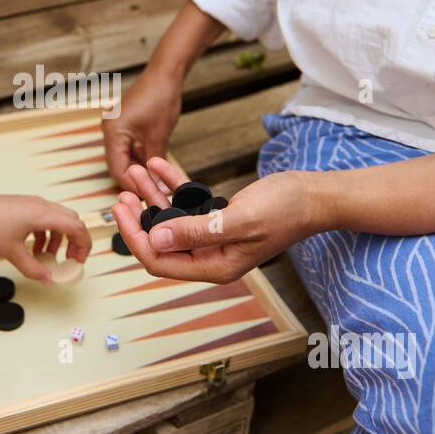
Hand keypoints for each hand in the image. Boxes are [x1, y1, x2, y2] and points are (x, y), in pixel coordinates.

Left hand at [0, 192, 92, 284]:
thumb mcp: (11, 252)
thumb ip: (32, 268)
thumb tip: (47, 279)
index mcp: (43, 215)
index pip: (77, 227)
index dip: (83, 246)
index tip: (78, 262)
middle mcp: (42, 206)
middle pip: (72, 221)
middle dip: (75, 242)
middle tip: (69, 260)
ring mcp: (33, 205)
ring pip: (57, 221)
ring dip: (58, 240)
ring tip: (47, 258)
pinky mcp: (24, 207)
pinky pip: (44, 220)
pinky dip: (45, 235)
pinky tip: (33, 250)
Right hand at [103, 68, 182, 193]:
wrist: (165, 73)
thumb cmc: (161, 98)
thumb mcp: (159, 136)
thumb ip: (155, 162)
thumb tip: (158, 186)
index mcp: (113, 132)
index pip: (117, 170)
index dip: (132, 185)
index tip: (148, 195)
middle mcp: (110, 130)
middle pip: (118, 164)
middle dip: (135, 178)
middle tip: (153, 190)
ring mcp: (116, 126)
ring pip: (124, 156)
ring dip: (139, 168)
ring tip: (156, 180)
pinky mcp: (125, 123)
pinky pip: (129, 146)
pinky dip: (140, 156)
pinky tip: (154, 163)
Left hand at [114, 156, 321, 283]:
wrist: (313, 196)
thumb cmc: (284, 210)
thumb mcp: (238, 220)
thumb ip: (197, 232)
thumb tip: (157, 239)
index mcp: (215, 267)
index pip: (160, 261)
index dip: (136, 238)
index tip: (121, 211)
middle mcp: (211, 256)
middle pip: (161, 241)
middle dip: (139, 218)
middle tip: (121, 193)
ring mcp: (214, 238)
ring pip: (171, 220)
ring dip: (152, 197)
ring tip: (136, 172)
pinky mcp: (218, 218)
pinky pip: (187, 204)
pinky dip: (172, 186)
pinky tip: (158, 166)